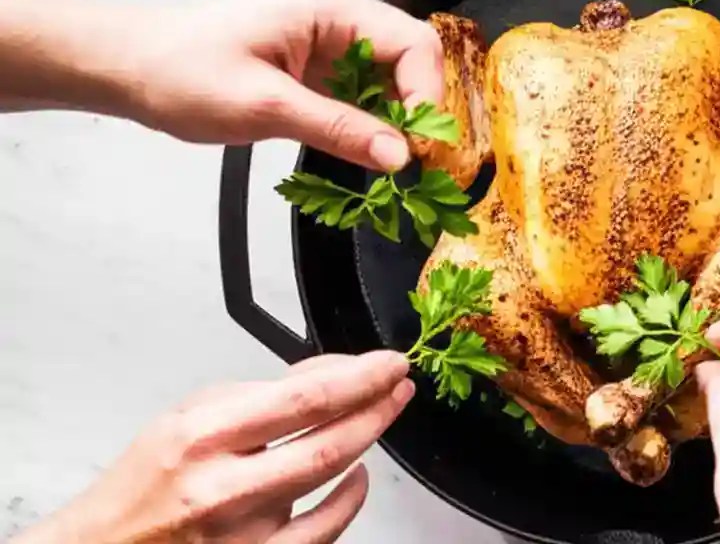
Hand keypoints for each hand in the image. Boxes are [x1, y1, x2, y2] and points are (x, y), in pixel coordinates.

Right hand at [14, 351, 412, 543]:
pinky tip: (357, 475)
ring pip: (329, 480)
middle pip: (328, 442)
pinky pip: (323, 533)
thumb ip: (261, 393)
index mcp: (201, 437)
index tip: (387, 363)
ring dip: (369, 440)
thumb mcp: (190, 415)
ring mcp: (243, 534)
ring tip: (384, 413)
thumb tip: (331, 373)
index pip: (302, 399)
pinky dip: (349, 499)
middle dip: (376, 407)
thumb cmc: (148, 481)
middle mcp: (223, 488)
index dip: (358, 378)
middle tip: (399, 385)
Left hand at [112, 0, 443, 171]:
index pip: (413, 45)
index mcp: (330, 8)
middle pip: (412, 60)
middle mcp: (338, 18)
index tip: (419, 146)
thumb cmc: (182, 71)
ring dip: (397, 122)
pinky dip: (372, 126)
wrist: (130, 67)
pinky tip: (364, 154)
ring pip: (393, 81)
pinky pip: (365, 95)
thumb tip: (399, 155)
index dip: (427, 96)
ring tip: (389, 165)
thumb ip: (339, 130)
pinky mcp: (319, 69)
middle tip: (412, 162)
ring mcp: (330, 43)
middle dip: (419, 112)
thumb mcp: (265, 107)